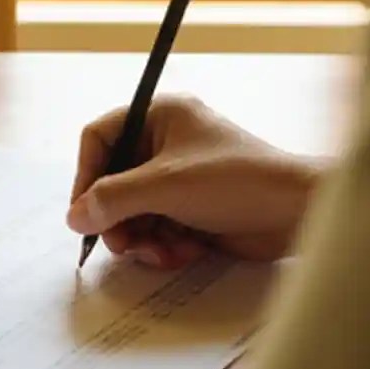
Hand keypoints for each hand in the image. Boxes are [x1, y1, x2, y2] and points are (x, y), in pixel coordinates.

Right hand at [67, 95, 321, 268]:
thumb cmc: (236, 182)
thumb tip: (74, 216)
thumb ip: (112, 199)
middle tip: (123, 244)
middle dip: (118, 218)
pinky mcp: (194, 209)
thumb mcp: (165, 187)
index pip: (101, 139)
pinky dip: (164, 245)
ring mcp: (181, 178)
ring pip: (134, 212)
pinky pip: (158, 229)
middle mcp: (167, 143)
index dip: (86, 176)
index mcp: (160, 116)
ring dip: (142, 238)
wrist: (295, 212)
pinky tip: (184, 253)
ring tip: (161, 252)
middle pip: (114, 182)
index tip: (84, 213)